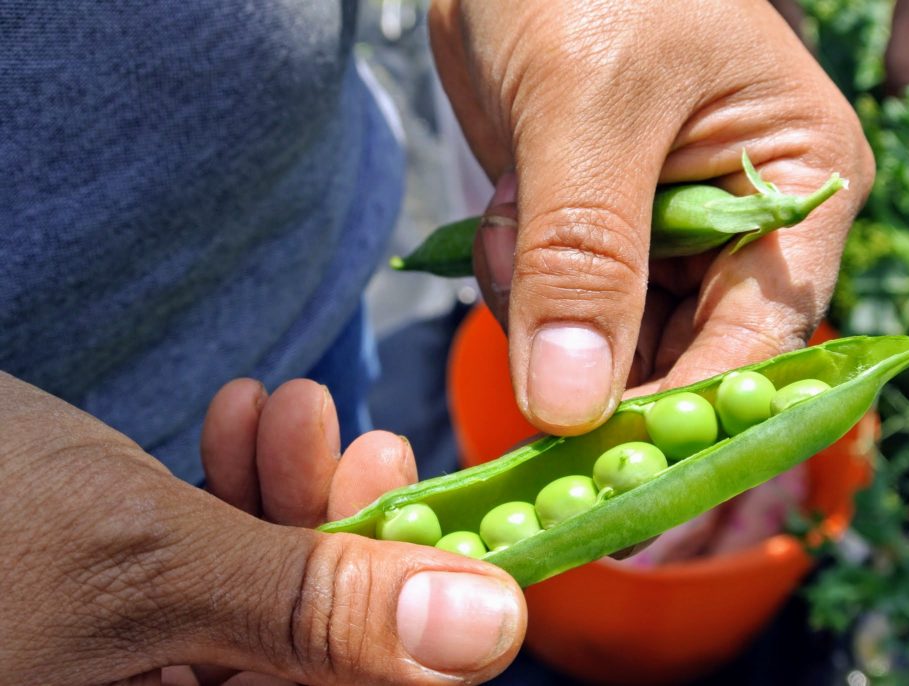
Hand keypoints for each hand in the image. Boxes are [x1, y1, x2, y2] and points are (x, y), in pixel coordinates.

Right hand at [0, 373, 524, 684]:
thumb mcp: (148, 567)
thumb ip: (317, 613)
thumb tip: (488, 636)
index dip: (414, 629)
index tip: (461, 530)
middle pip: (309, 644)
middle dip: (344, 533)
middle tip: (368, 448)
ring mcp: (134, 661)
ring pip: (265, 584)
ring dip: (289, 487)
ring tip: (281, 405)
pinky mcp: (119, 600)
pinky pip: (208, 552)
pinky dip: (232, 479)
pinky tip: (237, 413)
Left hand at [430, 0, 874, 431]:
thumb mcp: (588, 106)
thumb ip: (582, 254)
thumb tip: (570, 406)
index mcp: (795, 183)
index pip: (761, 343)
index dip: (690, 416)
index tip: (612, 474)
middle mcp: (743, 226)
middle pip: (683, 359)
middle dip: (598, 369)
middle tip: (529, 386)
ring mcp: (663, 235)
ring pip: (604, 341)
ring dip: (542, 311)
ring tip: (509, 214)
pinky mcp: (594, 234)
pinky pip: (552, 306)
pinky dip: (514, 282)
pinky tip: (499, 211)